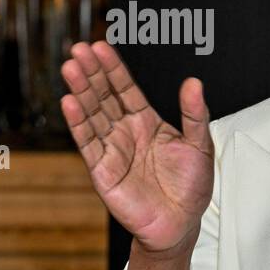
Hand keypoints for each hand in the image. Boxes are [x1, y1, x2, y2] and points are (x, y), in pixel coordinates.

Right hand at [60, 41, 213, 256]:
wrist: (182, 223)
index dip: (113, 69)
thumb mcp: (200, 145)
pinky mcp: (103, 170)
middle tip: (79, 49)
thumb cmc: (190, 186)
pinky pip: (89, 143)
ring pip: (93, 115)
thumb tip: (193, 82)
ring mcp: (112, 150)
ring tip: (70, 67)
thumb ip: (195, 114)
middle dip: (92, 73)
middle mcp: (126, 133)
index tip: (101, 46)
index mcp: (147, 123)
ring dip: (81, 92)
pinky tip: (70, 102)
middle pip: (104, 97)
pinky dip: (79, 123)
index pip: (125, 90)